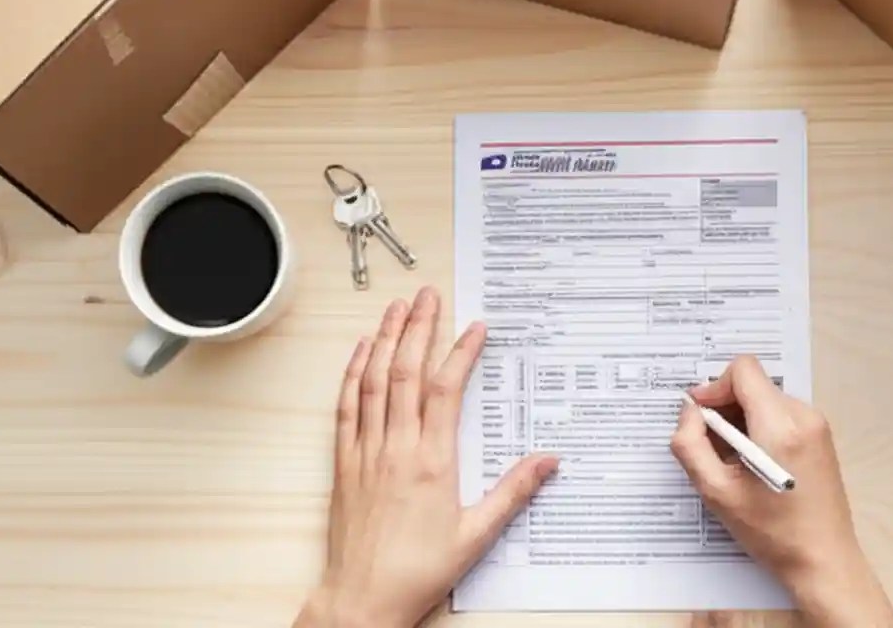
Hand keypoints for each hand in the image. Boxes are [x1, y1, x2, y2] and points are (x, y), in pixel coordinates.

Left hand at [296, 288, 557, 627]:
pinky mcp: (343, 465)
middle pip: (405, 372)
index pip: (446, 389)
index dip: (460, 352)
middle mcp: (396, 448)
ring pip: (373, 381)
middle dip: (417, 327)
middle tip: (427, 295)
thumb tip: (548, 461)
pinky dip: (352, 375)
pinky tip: (359, 354)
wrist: (361, 600)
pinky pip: (346, 408)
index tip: (474, 327)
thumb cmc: (417, 572)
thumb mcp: (477, 535)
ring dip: (383, 340)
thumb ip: (513, 492)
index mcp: (432, 461)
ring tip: (394, 309)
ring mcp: (365, 453)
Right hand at [670, 356, 892, 627]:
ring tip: (732, 463)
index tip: (700, 417)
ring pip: (765, 400)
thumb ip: (691, 445)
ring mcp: (817, 425)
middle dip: (725, 408)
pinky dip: (759, 429)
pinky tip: (753, 465)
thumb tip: (690, 413)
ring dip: (741, 421)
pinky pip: (781, 415)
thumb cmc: (772, 532)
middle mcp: (804, 416)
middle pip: (753, 385)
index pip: (744, 370)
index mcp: (780, 425)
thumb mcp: (716, 492)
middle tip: (711, 448)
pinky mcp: (820, 438)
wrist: (824, 560)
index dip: (714, 387)